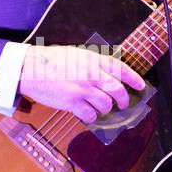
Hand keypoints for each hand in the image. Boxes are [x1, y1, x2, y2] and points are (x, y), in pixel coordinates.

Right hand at [18, 45, 146, 123]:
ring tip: (99, 108)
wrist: (30, 68)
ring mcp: (83, 89)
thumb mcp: (75, 54)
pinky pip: (91, 115)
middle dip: (123, 100)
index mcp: (93, 59)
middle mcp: (92, 73)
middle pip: (117, 90)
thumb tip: (105, 73)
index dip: (134, 78)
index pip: (120, 69)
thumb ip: (92, 62)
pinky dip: (91, 116)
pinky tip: (87, 113)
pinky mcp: (73, 102)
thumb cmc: (49, 60)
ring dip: (105, 109)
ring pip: (106, 104)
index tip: (141, 86)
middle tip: (122, 104)